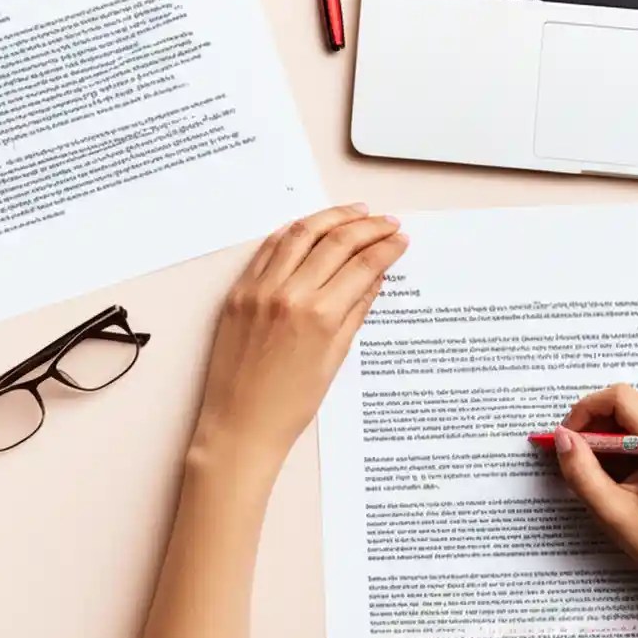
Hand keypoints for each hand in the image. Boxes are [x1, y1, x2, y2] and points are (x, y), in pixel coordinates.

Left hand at [190, 204, 407, 465]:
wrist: (241, 425)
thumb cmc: (290, 404)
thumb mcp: (335, 358)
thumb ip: (356, 311)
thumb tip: (375, 277)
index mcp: (320, 316)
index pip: (363, 265)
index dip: (386, 247)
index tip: (399, 239)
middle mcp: (290, 295)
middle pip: (336, 241)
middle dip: (367, 227)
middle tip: (385, 222)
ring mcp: (260, 289)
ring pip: (301, 233)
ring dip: (332, 217)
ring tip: (354, 213)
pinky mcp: (238, 291)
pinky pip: (268, 248)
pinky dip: (293, 231)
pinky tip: (311, 227)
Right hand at [554, 385, 637, 637]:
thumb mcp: (613, 513)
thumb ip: (582, 472)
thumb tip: (560, 436)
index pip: (621, 397)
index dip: (586, 409)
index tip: (566, 438)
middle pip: (626, 406)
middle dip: (592, 426)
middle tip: (573, 459)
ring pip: (632, 419)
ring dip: (606, 439)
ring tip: (594, 475)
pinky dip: (621, 448)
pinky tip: (615, 479)